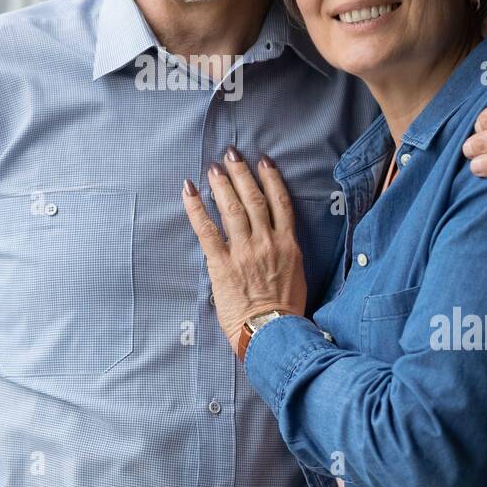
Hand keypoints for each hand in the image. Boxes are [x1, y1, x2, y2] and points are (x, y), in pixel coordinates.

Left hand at [181, 148, 307, 358]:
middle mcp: (267, 241)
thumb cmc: (286, 312)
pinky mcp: (222, 263)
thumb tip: (276, 243)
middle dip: (242, 172)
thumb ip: (286, 255)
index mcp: (288, 244)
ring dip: (222, 183)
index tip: (263, 161)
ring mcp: (244, 250)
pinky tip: (189, 190)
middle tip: (232, 154)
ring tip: (214, 167)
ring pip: (232, 207)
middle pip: (254, 198)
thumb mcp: (296, 276)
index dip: (271, 178)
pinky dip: (196, 207)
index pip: (280, 202)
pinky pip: (206, 229)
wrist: (273, 333)